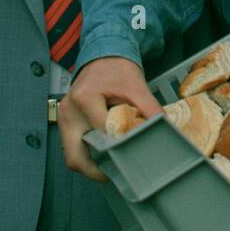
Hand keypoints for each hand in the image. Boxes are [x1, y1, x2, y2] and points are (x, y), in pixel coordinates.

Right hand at [58, 56, 162, 180]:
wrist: (103, 55)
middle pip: (75, 155)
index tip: (132, 158)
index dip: (118, 147)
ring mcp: (64, 116)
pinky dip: (86, 154)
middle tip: (116, 175)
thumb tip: (165, 130)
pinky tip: (103, 155)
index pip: (101, 134)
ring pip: (71, 154)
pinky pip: (72, 146)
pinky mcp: (66, 120)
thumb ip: (150, 109)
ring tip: (111, 167)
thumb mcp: (137, 87)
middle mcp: (69, 110)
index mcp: (85, 98)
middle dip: (94, 171)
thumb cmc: (117, 68)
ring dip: (89, 164)